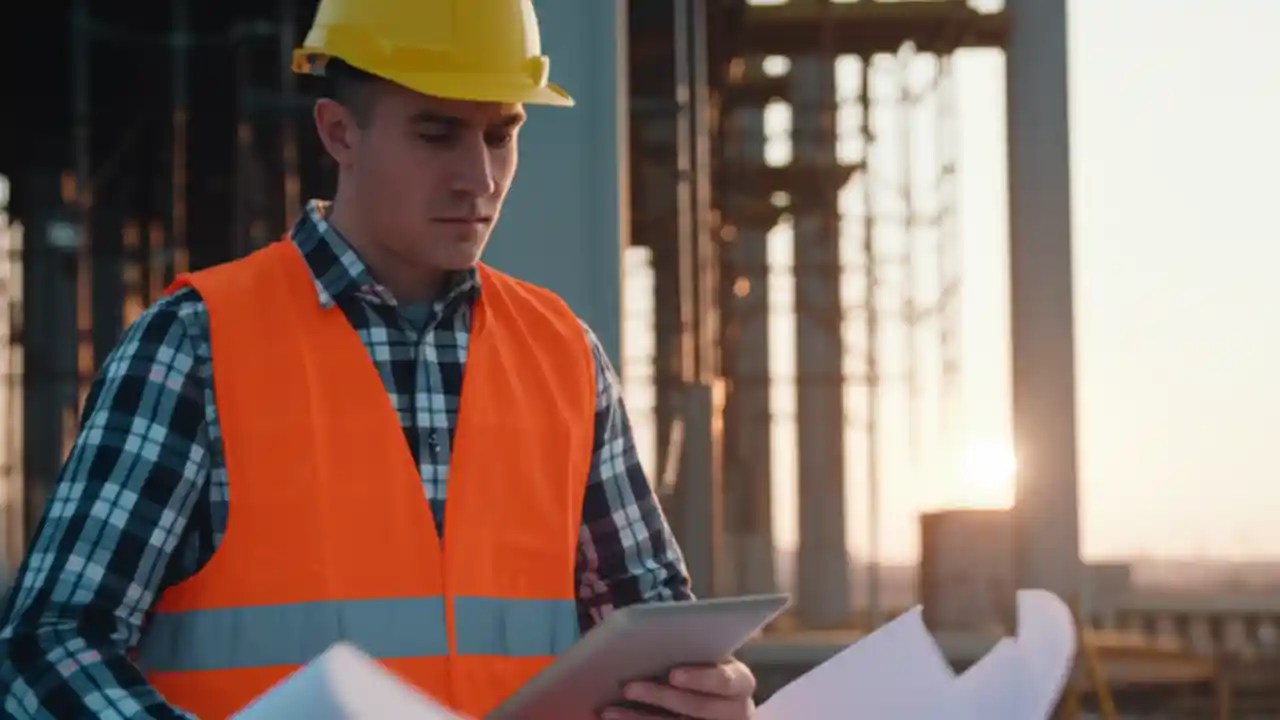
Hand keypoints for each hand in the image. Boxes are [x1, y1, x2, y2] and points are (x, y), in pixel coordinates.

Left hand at [601, 658, 756, 718]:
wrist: (709, 689)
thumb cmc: (703, 663)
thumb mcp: (706, 654)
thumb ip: (691, 646)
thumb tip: (652, 630)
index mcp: (741, 681)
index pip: (726, 681)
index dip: (700, 678)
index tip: (673, 673)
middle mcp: (736, 711)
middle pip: (699, 708)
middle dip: (662, 697)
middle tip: (629, 687)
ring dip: (641, 719)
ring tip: (610, 710)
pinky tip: (613, 718)